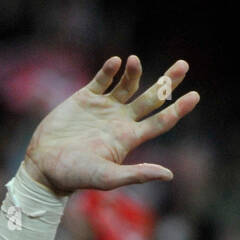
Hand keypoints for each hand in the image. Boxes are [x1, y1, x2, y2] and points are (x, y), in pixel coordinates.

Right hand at [22, 56, 198, 194]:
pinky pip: (102, 79)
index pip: (160, 122)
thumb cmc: (74, 176)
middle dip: (168, 81)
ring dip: (134, 72)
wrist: (43, 166)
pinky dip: (110, 70)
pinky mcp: (84, 98)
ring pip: (127, 84)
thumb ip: (137, 175)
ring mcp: (103, 108)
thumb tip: (168, 175)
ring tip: (133, 61)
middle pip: (151, 98)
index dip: (178, 109)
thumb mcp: (107, 178)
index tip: (195, 96)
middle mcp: (120, 120)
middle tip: (183, 65)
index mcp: (129, 138)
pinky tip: (116, 63)